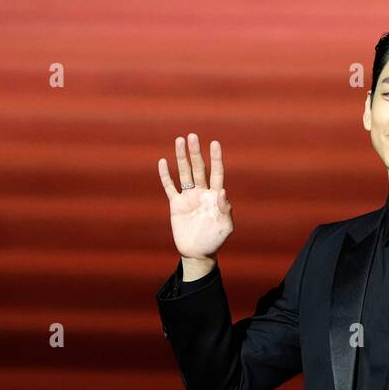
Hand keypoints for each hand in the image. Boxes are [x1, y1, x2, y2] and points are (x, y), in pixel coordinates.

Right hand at [157, 134, 233, 261]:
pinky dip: (166, 175)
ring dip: (181, 158)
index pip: (216, 172)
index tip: (215, 143)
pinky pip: (170, 187)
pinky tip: (163, 162)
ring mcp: (188, 198)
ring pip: (184, 173)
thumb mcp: (225, 227)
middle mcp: (201, 193)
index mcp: (214, 196)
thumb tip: (221, 191)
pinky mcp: (176, 205)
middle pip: (199, 168)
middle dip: (195, 152)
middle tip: (192, 136)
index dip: (216, 158)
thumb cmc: (215, 240)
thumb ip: (225, 209)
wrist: (198, 253)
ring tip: (179, 140)